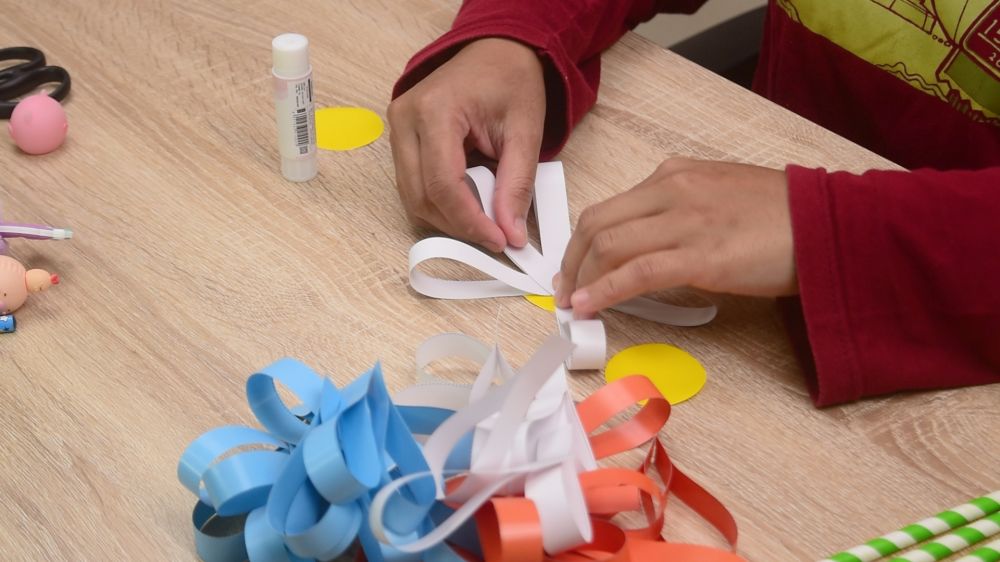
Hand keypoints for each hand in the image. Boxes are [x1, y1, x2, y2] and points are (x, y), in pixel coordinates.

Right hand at [388, 38, 545, 251]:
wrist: (496, 51)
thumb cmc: (511, 81)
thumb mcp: (526, 131)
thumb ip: (516, 184)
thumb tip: (511, 232)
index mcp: (435, 110)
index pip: (443, 184)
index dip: (470, 221)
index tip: (500, 240)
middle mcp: (406, 119)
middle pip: (421, 196)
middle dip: (458, 225)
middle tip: (497, 237)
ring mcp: (398, 128)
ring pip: (412, 197)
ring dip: (448, 218)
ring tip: (486, 222)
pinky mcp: (401, 138)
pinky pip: (414, 185)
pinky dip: (441, 204)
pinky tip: (470, 204)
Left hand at [554, 158, 796, 316]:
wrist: (829, 224)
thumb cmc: (783, 216)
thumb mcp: (721, 194)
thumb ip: (682, 207)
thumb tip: (649, 240)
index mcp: (675, 173)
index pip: (610, 206)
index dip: (582, 240)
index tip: (573, 266)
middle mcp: (672, 188)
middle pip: (597, 223)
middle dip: (572, 260)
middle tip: (564, 289)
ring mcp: (685, 220)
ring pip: (609, 245)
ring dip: (581, 278)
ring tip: (572, 304)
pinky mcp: (700, 255)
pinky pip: (635, 272)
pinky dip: (604, 290)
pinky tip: (589, 306)